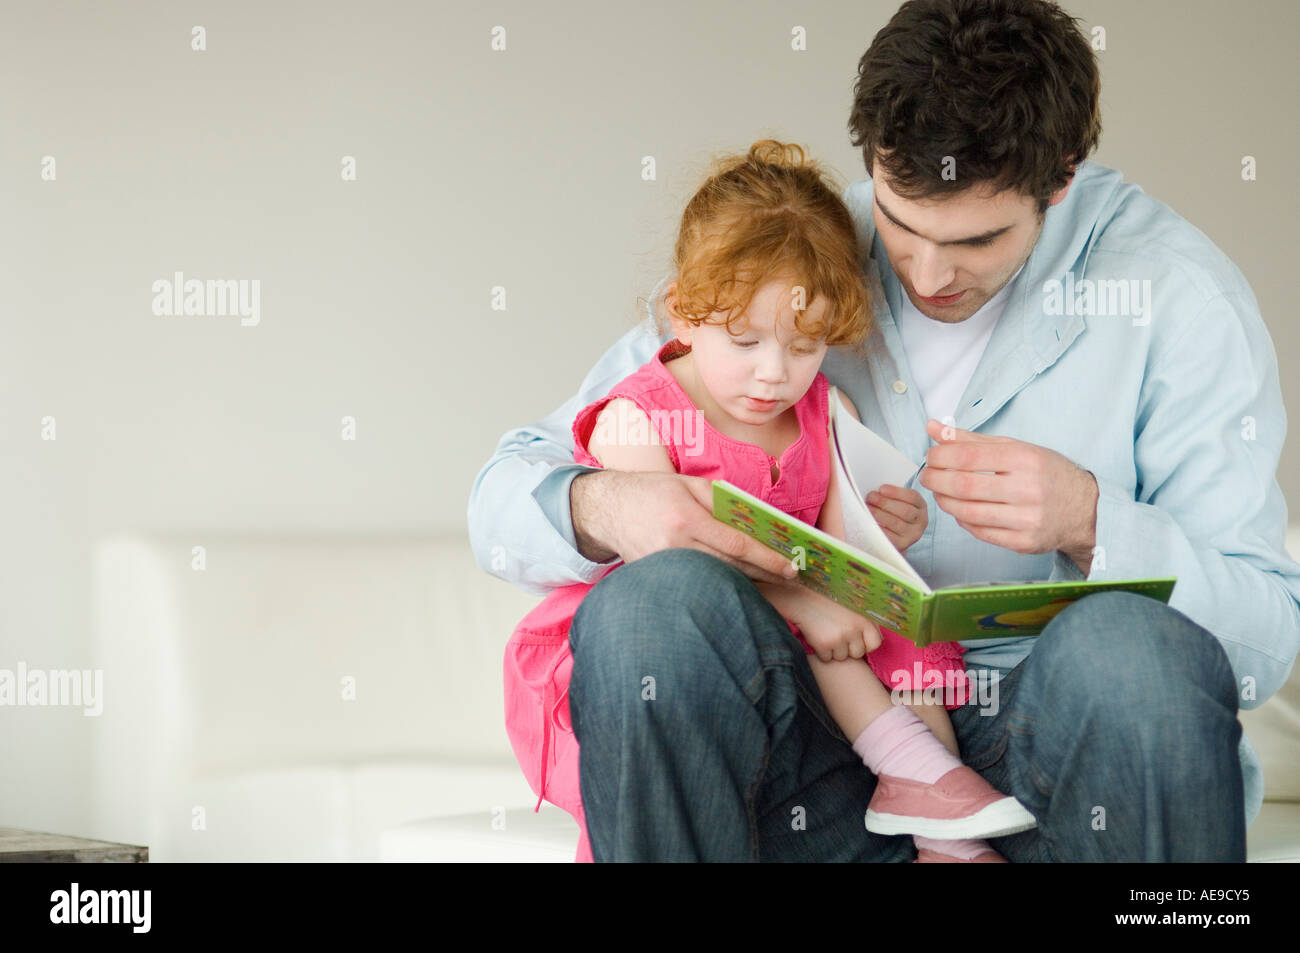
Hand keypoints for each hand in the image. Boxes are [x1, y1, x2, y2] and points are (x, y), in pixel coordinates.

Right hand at [570, 469, 800, 584]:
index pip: (736, 545)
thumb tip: (756, 522)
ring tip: (774, 579)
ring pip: (716, 578)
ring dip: (748, 581)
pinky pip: (698, 582)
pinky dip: (721, 582)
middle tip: (793, 576)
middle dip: (766, 573)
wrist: (607, 509)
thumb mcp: (689, 484)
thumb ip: (722, 501)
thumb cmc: (653, 491)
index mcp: (685, 519)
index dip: (767, 558)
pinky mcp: (658, 578)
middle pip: (731, 568)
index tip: (791, 566)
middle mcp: (675, 546)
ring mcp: (665, 567)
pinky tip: (741, 580)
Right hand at [781, 585, 883, 662]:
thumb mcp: (851, 606)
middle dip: (848, 648)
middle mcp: (854, 629)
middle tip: (836, 634)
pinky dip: (821, 652)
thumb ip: (864, 622)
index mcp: (864, 618)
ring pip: (841, 657)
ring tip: (826, 633)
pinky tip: (817, 637)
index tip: (855, 639)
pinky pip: (827, 658)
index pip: (875, 643)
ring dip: (834, 650)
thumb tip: (874, 641)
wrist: (801, 599)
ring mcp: (839, 637)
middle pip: (858, 653)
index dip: (865, 643)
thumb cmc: (827, 601)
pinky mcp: (824, 644)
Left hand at [866, 484, 926, 550]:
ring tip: (867, 508)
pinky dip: (879, 528)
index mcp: (921, 506)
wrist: (896, 536)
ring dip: (879, 514)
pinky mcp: (902, 545)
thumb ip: (890, 496)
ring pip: (896, 523)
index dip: (896, 492)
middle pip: (904, 511)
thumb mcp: (898, 502)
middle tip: (870, 497)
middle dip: (885, 503)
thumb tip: (874, 491)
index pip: (912, 497)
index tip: (881, 488)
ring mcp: (912, 534)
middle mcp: (920, 521)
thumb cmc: (894, 513)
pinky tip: (870, 522)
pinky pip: (890, 536)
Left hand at [918, 419, 1098, 571]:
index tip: (931, 457)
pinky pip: (980, 532)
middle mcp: (1027, 489)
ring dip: (944, 502)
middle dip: (936, 480)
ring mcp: (1026, 519)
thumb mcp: (1015, 447)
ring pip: (968, 513)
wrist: (1084, 508)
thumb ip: (971, 439)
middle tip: (927, 476)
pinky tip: (959, 509)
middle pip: (964, 486)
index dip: (940, 457)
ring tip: (940, 492)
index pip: (968, 456)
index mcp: (1025, 459)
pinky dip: (962, 519)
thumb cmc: (1044, 473)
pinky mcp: (1023, 542)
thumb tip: (933, 427)